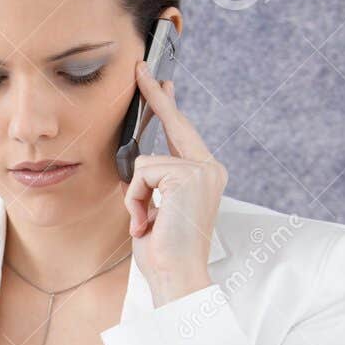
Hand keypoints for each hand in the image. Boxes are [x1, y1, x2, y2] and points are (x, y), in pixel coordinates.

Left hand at [123, 60, 226, 306]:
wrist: (176, 277)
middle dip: (155, 97)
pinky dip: (136, 200)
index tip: (159, 81)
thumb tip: (140, 161)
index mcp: (203, 176)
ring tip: (146, 223)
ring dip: (135, 197)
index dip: (167, 106)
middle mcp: (209, 169)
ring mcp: (202, 170)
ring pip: (146, 163)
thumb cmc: (163, 252)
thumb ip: (154, 183)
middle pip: (175, 124)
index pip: (182, 132)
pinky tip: (149, 222)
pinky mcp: (189, 175)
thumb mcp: (156, 209)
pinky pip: (143, 174)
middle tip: (140, 67)